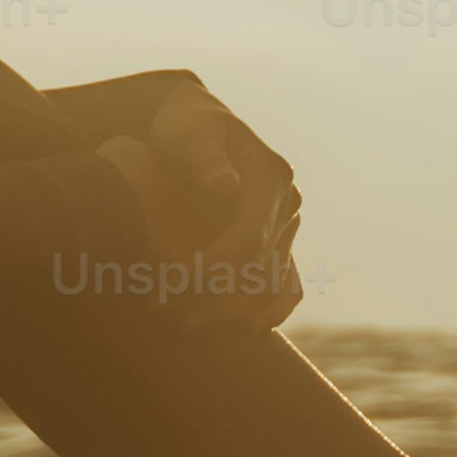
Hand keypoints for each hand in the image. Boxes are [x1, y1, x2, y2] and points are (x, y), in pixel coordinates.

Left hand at [90, 73, 303, 333]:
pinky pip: (287, 283)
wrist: (195, 126)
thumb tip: (227, 187)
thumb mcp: (189, 132)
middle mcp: (288, 202)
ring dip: (235, 310)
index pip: (249, 238)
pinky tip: (249, 330)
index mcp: (271, 176)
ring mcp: (287, 224)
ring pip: (272, 281)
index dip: (213, 268)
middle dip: (216, 295)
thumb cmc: (185, 127)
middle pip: (260, 267)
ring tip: (190, 323)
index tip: (173, 284)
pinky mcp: (280, 240)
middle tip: (168, 312)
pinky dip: (272, 308)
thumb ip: (204, 157)